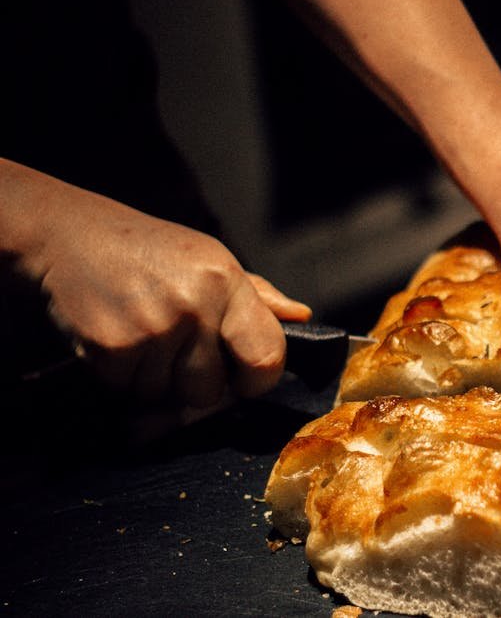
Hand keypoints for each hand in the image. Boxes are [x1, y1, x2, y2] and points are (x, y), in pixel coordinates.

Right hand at [2, 160, 310, 406]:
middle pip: (211, 391)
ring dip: (155, 382)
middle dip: (195, 383)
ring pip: (168, 396)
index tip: (244, 377)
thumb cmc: (148, 251)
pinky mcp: (110, 348)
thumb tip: (300, 318)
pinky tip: (118, 343)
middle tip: (177, 351)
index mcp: (226, 282)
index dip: (257, 379)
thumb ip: (257, 296)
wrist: (66, 235)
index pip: (266, 357)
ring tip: (145, 339)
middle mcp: (193, 306)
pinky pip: (129, 393)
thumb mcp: (210, 260)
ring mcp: (151, 329)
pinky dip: (122, 379)